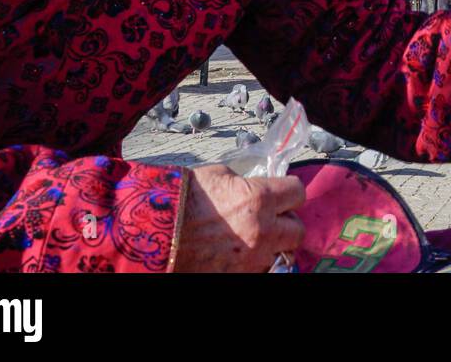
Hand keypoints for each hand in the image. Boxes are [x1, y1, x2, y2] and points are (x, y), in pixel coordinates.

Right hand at [172, 165, 305, 272]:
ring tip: (250, 239)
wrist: (152, 229)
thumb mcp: (220, 175)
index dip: (289, 192)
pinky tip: (235, 252)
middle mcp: (263, 231)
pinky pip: (257, 269)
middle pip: (298, 231)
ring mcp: (251, 259)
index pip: (298, 192)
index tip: (282, 193)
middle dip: (287, 224)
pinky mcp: (237, 276)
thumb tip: (255, 187)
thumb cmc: (181, 198)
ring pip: (279, 255)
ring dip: (270, 246)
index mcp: (260, 199)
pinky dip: (251, 262)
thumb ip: (245, 183)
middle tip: (272, 219)